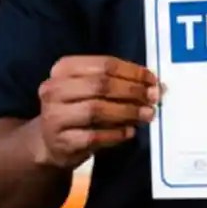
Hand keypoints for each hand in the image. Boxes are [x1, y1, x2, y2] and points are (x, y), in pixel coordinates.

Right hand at [34, 55, 160, 169]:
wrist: (50, 143)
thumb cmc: (78, 109)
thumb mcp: (91, 90)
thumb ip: (119, 83)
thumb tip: (156, 86)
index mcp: (63, 68)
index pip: (104, 64)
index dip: (132, 72)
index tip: (152, 80)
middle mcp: (54, 89)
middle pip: (101, 85)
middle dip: (132, 90)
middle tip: (153, 98)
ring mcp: (54, 116)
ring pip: (96, 109)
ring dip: (127, 111)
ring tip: (146, 114)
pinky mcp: (61, 142)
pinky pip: (94, 136)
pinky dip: (116, 133)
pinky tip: (129, 131)